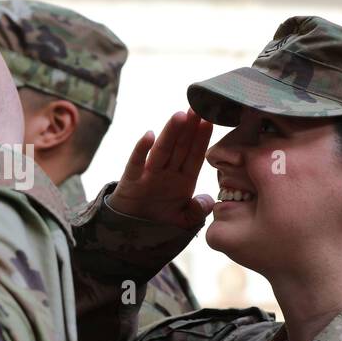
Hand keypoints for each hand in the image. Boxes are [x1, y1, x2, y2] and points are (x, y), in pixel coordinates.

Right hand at [109, 109, 214, 228]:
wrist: (130, 234)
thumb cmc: (158, 222)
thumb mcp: (182, 221)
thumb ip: (197, 211)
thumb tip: (208, 201)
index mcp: (183, 181)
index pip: (195, 156)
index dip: (203, 139)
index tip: (211, 120)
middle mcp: (167, 174)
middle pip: (181, 147)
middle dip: (190, 128)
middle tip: (198, 107)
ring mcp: (149, 175)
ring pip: (162, 151)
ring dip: (171, 133)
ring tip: (181, 115)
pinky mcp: (131, 181)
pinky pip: (136, 163)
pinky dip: (141, 149)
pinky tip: (150, 135)